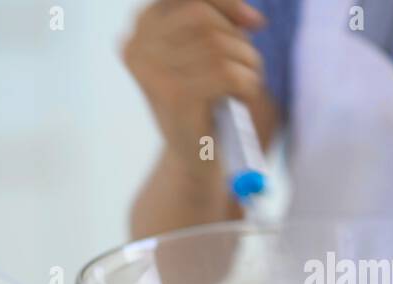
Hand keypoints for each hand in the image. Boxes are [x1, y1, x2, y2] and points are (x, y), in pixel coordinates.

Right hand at [123, 0, 266, 167]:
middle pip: (202, 16)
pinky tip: (241, 99)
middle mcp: (138, 47)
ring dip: (248, 65)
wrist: (195, 159)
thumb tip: (252, 19)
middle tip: (248, 66)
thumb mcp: (203, 53)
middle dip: (237, 39)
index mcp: (141, 28)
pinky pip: (227, 73)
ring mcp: (153, 73)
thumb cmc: (205, 102)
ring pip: (219, 45)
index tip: (254, 23)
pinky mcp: (175, 98)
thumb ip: (215, 24)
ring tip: (244, 86)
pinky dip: (247, 85)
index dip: (225, 3)